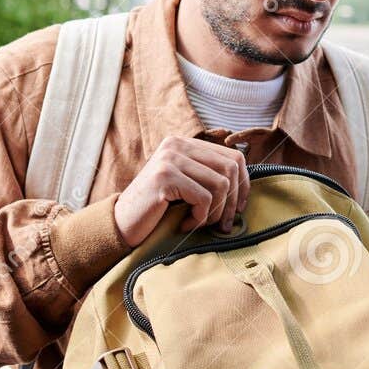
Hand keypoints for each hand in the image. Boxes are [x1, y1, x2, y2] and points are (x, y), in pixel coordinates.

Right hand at [113, 136, 249, 245]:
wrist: (122, 223)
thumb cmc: (158, 209)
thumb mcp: (186, 185)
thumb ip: (208, 176)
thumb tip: (247, 186)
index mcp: (185, 143)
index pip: (233, 156)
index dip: (244, 184)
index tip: (239, 208)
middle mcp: (177, 144)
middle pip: (231, 168)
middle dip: (233, 202)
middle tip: (224, 225)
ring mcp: (170, 158)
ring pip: (221, 185)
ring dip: (215, 213)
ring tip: (198, 224)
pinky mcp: (165, 176)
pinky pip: (203, 198)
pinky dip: (199, 218)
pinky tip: (185, 225)